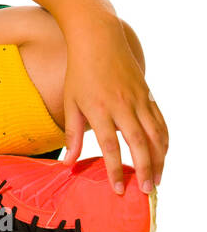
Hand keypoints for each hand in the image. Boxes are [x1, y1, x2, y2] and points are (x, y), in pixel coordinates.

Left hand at [60, 18, 167, 194]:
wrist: (98, 40)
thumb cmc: (79, 73)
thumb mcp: (70, 103)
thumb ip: (72, 135)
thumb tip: (67, 164)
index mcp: (99, 108)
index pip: (110, 146)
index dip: (115, 169)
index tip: (119, 189)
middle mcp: (122, 105)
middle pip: (138, 144)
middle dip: (144, 170)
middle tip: (146, 191)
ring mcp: (138, 100)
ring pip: (156, 135)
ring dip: (159, 160)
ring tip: (156, 180)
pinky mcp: (149, 95)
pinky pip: (161, 123)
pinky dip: (164, 142)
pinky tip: (162, 156)